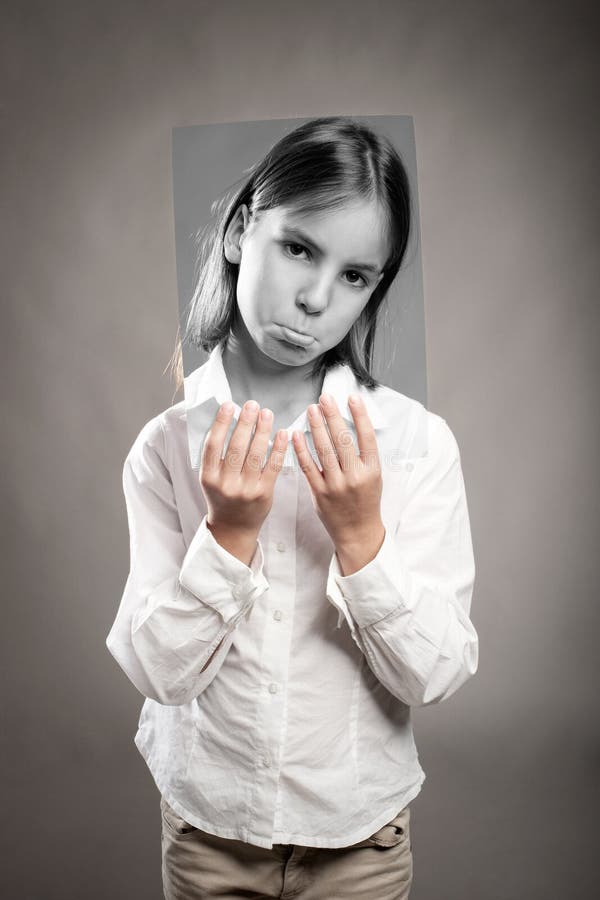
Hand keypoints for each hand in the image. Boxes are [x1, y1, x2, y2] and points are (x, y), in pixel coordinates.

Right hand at [200, 400, 287, 539]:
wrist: (233, 527)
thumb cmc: (222, 496)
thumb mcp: (211, 478)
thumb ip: (216, 455)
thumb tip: (227, 420)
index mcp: (208, 477)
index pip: (213, 445)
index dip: (221, 423)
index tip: (229, 406)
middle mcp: (226, 484)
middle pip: (236, 447)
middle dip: (245, 422)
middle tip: (252, 405)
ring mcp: (246, 489)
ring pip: (255, 455)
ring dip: (262, 431)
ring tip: (266, 414)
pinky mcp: (264, 493)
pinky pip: (272, 466)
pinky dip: (278, 448)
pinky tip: (282, 433)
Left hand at [291, 393, 383, 553]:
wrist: (358, 532)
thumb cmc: (366, 502)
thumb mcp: (374, 477)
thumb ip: (363, 455)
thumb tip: (349, 426)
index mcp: (371, 470)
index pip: (366, 436)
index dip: (359, 415)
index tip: (351, 398)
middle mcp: (354, 477)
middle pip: (342, 439)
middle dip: (332, 415)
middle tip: (325, 399)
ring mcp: (335, 485)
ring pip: (324, 450)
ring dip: (316, 427)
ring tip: (312, 410)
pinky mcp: (319, 493)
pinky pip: (308, 467)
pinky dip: (301, 450)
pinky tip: (296, 435)